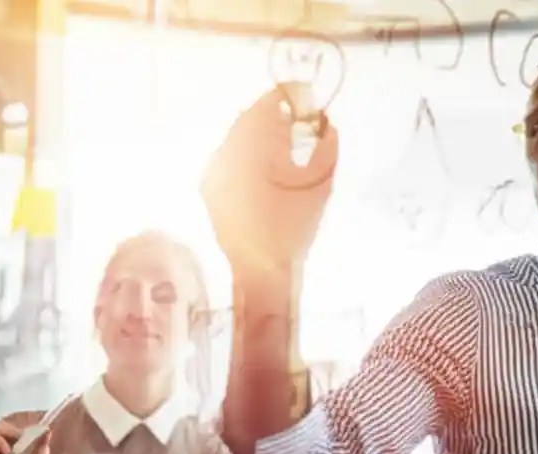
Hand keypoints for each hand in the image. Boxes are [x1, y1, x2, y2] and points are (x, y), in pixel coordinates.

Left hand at [201, 83, 338, 274]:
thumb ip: (326, 148)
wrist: (260, 271)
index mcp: (251, 148)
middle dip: (275, 116)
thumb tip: (327, 126)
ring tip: (285, 145)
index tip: (308, 99)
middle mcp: (225, 152)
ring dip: (260, 136)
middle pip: (250, 119)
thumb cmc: (293, 228)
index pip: (267, 105)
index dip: (289, 97)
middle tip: (300, 122)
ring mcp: (213, 170)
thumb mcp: (319, 185)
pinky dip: (248, 155)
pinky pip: (229, 158)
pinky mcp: (210, 187)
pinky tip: (266, 168)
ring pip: (237, 138)